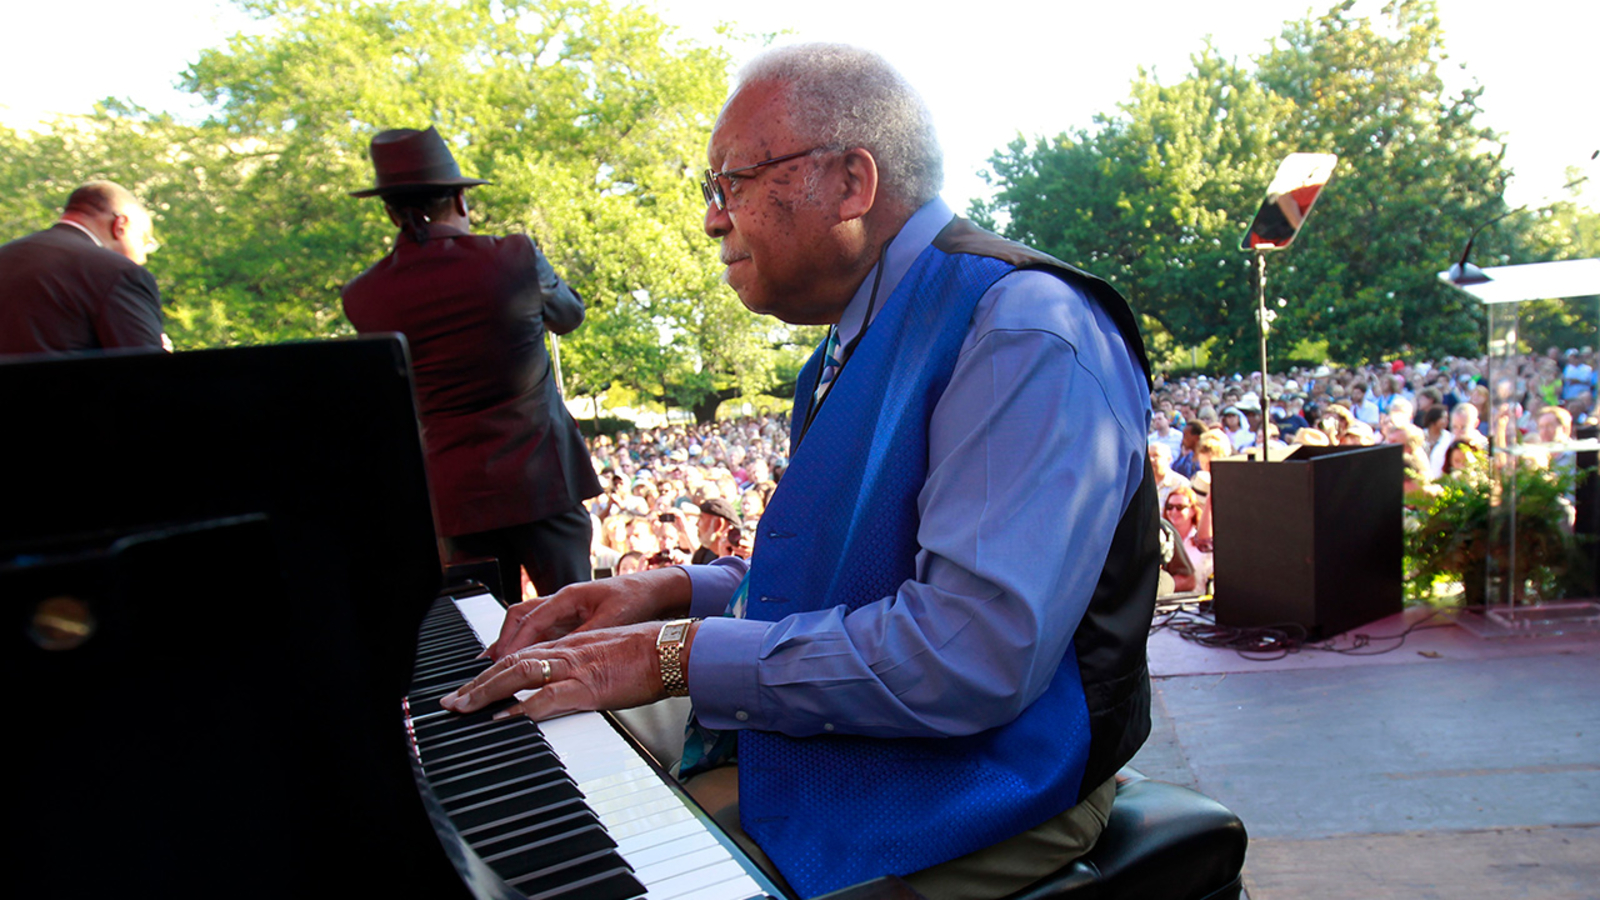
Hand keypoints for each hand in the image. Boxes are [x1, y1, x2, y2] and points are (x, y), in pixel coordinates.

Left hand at [441, 621, 672, 719]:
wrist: (674, 649)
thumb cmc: (649, 654)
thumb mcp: (607, 657)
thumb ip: (583, 670)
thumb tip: (566, 688)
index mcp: (571, 645)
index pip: (521, 655)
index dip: (492, 671)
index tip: (471, 687)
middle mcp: (567, 651)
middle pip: (510, 663)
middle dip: (477, 684)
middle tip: (452, 702)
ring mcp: (576, 667)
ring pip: (519, 674)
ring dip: (487, 692)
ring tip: (465, 708)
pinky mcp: (589, 686)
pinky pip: (548, 696)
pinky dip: (522, 708)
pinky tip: (505, 718)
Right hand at [486, 566, 690, 659]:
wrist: (656, 592)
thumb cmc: (636, 598)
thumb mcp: (612, 619)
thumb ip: (587, 634)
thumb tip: (563, 652)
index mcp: (568, 597)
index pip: (531, 619)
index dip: (514, 642)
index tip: (500, 662)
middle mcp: (561, 601)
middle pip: (520, 618)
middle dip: (503, 641)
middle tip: (488, 666)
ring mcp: (565, 610)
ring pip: (528, 624)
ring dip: (512, 643)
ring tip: (496, 666)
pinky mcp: (572, 620)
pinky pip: (542, 632)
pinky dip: (529, 647)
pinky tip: (522, 664)